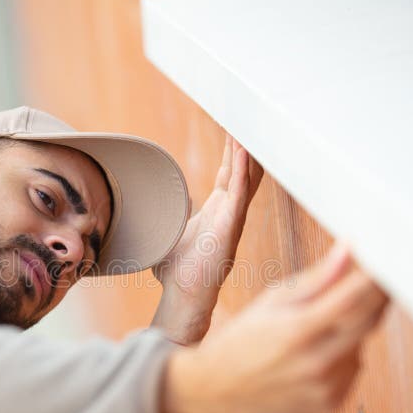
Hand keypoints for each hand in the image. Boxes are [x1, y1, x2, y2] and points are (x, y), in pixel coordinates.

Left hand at [151, 135, 263, 343]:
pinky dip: (243, 170)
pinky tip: (244, 150)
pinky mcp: (230, 225)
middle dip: (242, 144)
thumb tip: (166, 204)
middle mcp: (230, 212)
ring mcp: (233, 218)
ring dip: (245, 151)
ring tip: (245, 125)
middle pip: (242, 170)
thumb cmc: (177, 272)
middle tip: (243, 116)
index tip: (232, 128)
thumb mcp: (171, 233)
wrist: (182, 295)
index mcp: (218, 212)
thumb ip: (171, 216)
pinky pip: (240, 192)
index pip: (229, 174)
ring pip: (246, 177)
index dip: (232, 152)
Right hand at [160, 243, 389, 412]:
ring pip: (362, 345)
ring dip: (353, 329)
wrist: (214, 389)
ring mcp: (326, 389)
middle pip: (369, 321)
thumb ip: (317, 278)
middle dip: (376, 297)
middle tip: (375, 278)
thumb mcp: (272, 300)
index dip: (376, 276)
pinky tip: (316, 352)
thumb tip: (349, 248)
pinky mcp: (330, 405)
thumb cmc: (240, 340)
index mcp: (298, 331)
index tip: (387, 258)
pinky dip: (344, 355)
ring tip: (319, 325)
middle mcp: (317, 364)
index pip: (354, 297)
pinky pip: (353, 369)